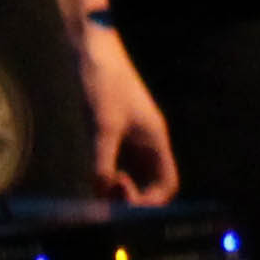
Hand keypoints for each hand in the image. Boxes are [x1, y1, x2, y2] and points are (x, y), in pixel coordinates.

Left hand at [78, 24, 179, 203]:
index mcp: (155, 140)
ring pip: (134, 175)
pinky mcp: (116, 133)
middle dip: (133, 197)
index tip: (126, 207)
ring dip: (118, 187)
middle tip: (108, 195)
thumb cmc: (105, 84)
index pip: (167, 183)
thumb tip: (101, 192)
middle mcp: (148, 142)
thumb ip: (103, 162)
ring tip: (98, 187)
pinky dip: (108, 175)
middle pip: (152, 183)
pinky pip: (118, 163)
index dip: (151, 202)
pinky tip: (92, 175)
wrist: (93, 52)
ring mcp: (132, 138)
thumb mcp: (103, 126)